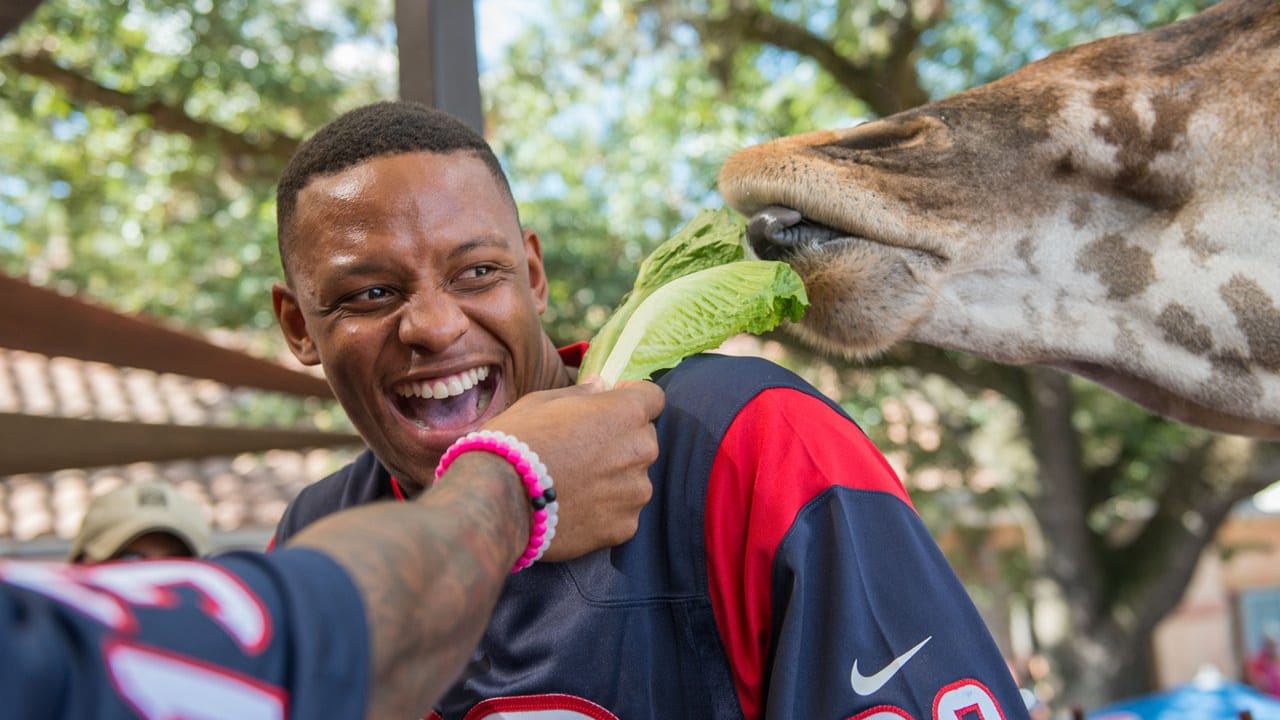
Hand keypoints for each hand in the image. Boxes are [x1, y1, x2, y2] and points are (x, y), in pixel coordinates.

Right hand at [483, 378, 662, 560]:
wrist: (499, 499)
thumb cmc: (518, 440)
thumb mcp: (543, 402)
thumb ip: (581, 393)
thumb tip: (600, 386)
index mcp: (626, 413)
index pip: (652, 397)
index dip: (631, 398)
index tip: (610, 405)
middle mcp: (641, 451)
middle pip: (643, 438)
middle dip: (621, 439)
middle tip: (584, 450)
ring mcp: (636, 492)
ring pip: (635, 477)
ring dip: (615, 477)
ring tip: (576, 485)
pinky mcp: (624, 526)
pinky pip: (623, 511)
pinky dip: (606, 510)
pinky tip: (576, 509)